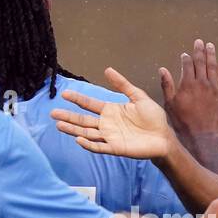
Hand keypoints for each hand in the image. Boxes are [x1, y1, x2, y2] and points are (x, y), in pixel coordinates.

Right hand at [53, 68, 173, 159]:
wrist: (164, 137)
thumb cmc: (153, 118)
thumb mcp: (138, 97)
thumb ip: (123, 85)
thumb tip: (107, 69)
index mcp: (111, 111)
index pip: (90, 104)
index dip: (77, 99)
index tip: (64, 93)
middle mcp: (107, 124)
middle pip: (83, 120)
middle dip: (68, 116)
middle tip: (53, 113)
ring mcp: (110, 137)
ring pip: (87, 133)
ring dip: (73, 129)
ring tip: (59, 125)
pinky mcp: (116, 148)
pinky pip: (99, 146)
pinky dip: (89, 144)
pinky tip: (79, 139)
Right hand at [160, 38, 217, 138]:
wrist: (201, 135)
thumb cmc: (182, 121)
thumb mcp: (170, 104)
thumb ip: (167, 85)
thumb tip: (162, 69)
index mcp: (188, 84)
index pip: (187, 65)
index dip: (186, 58)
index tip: (185, 55)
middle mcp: (202, 83)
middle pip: (201, 62)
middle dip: (199, 51)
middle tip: (199, 42)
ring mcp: (213, 88)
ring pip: (213, 67)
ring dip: (211, 55)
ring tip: (210, 46)